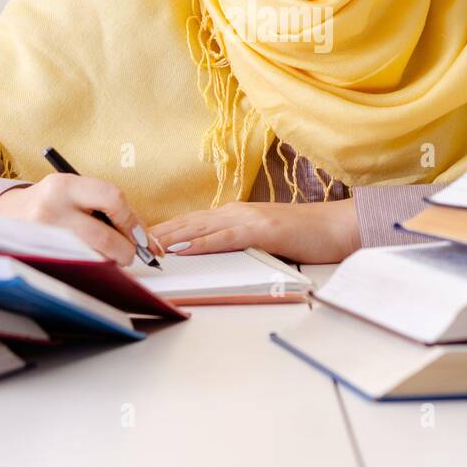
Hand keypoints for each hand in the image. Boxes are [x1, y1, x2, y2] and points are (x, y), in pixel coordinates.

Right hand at [0, 177, 164, 266]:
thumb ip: (107, 207)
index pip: (112, 198)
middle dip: (125, 250)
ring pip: (91, 256)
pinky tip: (91, 262)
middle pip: (103, 236)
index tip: (142, 237)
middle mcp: (51, 206)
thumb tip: (145, 238)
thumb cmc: (54, 203)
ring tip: (108, 256)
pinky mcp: (37, 255)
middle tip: (130, 255)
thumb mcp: (75, 192)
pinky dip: (91, 266)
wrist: (8, 214)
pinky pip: (76, 265)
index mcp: (66, 185)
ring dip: (108, 260)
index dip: (133, 221)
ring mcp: (41, 234)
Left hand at [150, 197, 361, 264]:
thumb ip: (239, 242)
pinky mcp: (262, 230)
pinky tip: (181, 250)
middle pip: (187, 223)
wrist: (339, 227)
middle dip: (156, 234)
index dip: (163, 231)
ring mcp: (248, 218)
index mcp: (236, 214)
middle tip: (127, 243)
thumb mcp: (265, 239)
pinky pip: (224, 238)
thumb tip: (213, 254)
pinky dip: (199, 244)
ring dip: (169, 239)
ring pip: (199, 228)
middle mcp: (236, 211)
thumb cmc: (306, 236)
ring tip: (142, 248)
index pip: (191, 223)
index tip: (137, 241)